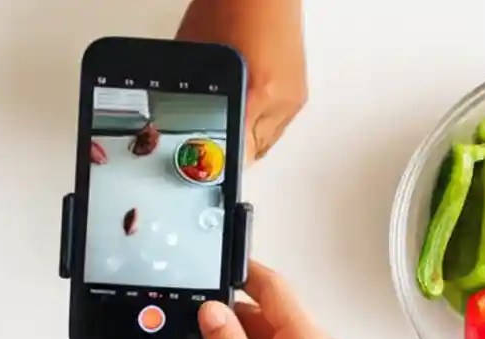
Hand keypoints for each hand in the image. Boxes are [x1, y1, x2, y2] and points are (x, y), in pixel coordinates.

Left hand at [176, 0, 307, 162]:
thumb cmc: (229, 7)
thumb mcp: (197, 57)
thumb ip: (194, 96)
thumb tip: (185, 125)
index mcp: (257, 91)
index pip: (237, 152)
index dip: (218, 165)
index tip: (204, 176)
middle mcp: (281, 98)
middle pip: (252, 151)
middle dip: (230, 151)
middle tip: (207, 150)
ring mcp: (293, 96)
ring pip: (265, 141)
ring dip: (246, 138)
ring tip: (227, 121)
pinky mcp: (298, 93)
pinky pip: (276, 125)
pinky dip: (258, 122)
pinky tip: (245, 106)